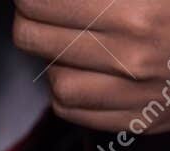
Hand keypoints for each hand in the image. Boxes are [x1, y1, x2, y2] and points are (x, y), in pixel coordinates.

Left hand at [14, 0, 169, 130]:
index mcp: (140, 8)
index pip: (43, 0)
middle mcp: (129, 55)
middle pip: (32, 36)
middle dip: (30, 14)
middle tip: (40, 5)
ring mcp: (132, 94)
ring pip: (50, 77)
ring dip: (48, 54)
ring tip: (64, 38)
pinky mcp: (138, 120)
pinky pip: (72, 110)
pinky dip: (65, 89)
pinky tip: (80, 69)